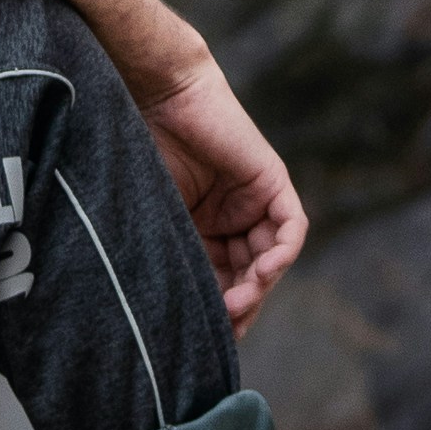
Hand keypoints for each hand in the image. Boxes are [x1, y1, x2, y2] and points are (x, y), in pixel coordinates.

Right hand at [137, 55, 306, 327]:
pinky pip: (291, 227)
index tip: (207, 337)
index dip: (219, 312)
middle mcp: (232, 218)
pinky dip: (282, 253)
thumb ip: (170, 255)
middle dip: (241, 304)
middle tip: (225, 325)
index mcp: (202, 229)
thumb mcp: (155, 216)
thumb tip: (166, 315)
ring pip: (270, 258)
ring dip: (259, 286)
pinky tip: (263, 272)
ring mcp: (254, 200)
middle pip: (249, 275)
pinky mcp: (272, 181)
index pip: (222, 281)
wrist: (155, 93)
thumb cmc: (139, 146)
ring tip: (236, 303)